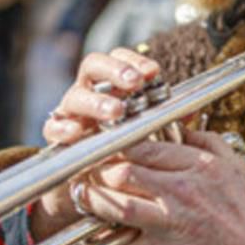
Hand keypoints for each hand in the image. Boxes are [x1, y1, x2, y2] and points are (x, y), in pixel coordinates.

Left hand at [31, 48, 244, 244]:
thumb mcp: (234, 165)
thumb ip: (205, 141)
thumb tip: (181, 126)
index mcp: (196, 165)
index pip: (143, 145)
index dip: (116, 144)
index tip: (105, 144)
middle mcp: (180, 190)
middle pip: (121, 172)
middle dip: (97, 170)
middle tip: (87, 169)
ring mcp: (170, 222)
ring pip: (116, 206)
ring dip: (94, 201)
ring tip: (85, 195)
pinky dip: (109, 241)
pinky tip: (103, 234)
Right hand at [33, 47, 160, 236]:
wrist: (90, 186)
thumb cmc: (121, 152)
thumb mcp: (144, 134)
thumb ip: (162, 120)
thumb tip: (191, 111)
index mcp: (110, 87)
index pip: (118, 59)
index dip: (133, 61)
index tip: (154, 72)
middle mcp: (88, 93)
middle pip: (93, 66)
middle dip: (115, 72)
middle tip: (135, 83)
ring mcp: (70, 112)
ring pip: (75, 96)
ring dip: (96, 102)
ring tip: (116, 111)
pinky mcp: (55, 136)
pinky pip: (53, 127)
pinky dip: (63, 128)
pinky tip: (77, 132)